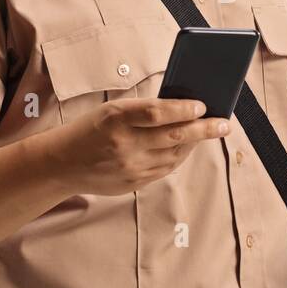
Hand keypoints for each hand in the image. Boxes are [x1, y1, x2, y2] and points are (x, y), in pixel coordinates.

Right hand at [61, 97, 231, 196]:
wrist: (62, 164)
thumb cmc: (90, 129)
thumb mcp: (110, 111)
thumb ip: (142, 111)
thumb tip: (183, 107)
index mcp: (116, 119)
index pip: (157, 113)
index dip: (183, 109)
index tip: (202, 104)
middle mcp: (125, 145)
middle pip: (174, 136)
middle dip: (204, 129)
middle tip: (224, 124)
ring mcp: (130, 167)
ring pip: (174, 155)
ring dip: (195, 143)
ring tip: (211, 132)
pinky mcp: (134, 183)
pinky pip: (166, 168)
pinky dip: (180, 156)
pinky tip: (189, 147)